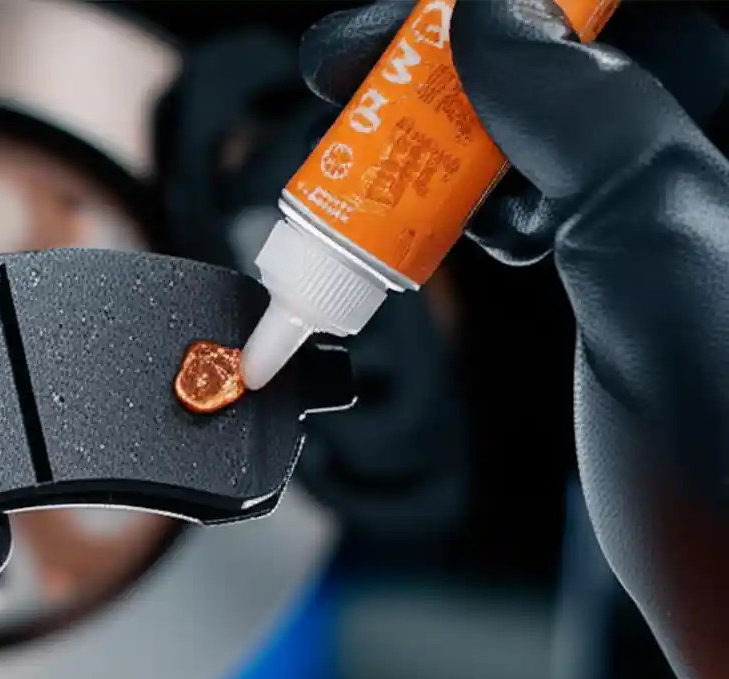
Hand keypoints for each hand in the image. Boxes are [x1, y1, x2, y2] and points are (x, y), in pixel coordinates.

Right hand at [298, 1, 727, 678]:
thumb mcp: (663, 248)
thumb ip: (581, 114)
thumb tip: (491, 21)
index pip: (623, 17)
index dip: (504, 6)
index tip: (405, 25)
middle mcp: (710, 170)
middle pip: (572, 62)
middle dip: (450, 67)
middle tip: (355, 84)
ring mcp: (672, 227)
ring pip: (546, 127)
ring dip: (450, 138)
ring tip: (382, 169)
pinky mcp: (632, 281)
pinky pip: (544, 198)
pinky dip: (476, 200)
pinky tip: (450, 222)